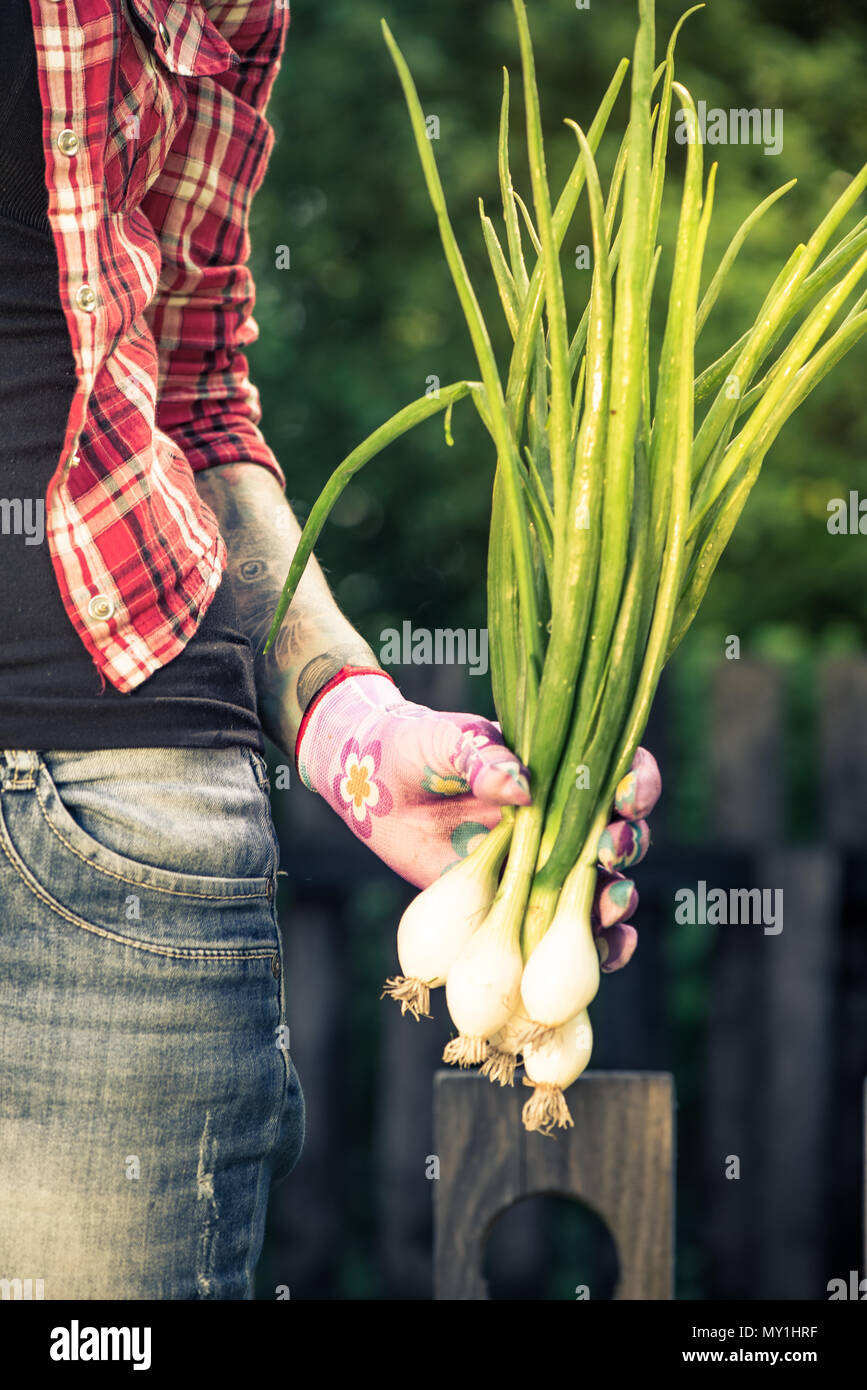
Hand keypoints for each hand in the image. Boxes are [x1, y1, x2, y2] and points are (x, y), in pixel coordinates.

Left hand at [296, 670, 660, 964]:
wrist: (373, 791)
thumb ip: (481, 757)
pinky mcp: (516, 906)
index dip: (637, 783)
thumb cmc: (415, 750)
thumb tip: (521, 785)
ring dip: (619, 902)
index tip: (625, 797)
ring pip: (603, 888)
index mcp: (556, 769)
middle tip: (607, 852)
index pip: (617, 771)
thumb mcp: (444, 742)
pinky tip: (604, 955)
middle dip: (627, 845)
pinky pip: (564, 934)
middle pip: (621, 834)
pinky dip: (595, 948)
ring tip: (612, 909)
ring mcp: (542, 866)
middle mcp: (561, 819)